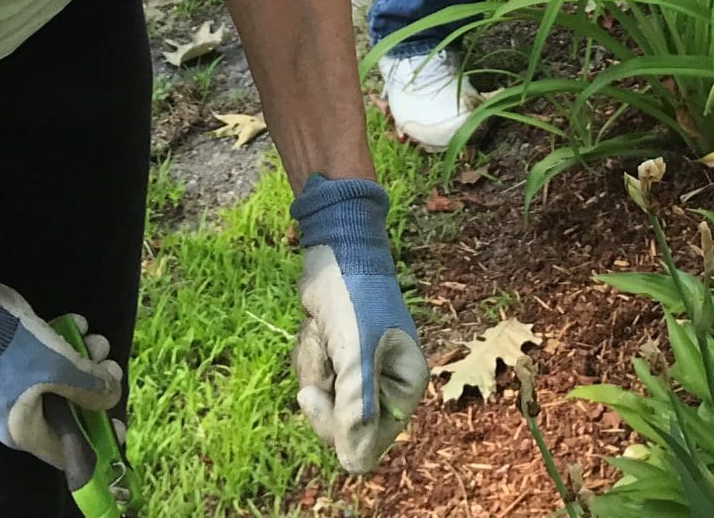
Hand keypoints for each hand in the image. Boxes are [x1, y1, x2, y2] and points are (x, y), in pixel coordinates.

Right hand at [0, 240, 121, 458]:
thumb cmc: (9, 348)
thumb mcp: (57, 367)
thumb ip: (88, 387)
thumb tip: (112, 397)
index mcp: (23, 430)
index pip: (65, 449)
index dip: (96, 439)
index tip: (118, 423)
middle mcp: (13, 415)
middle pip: (64, 409)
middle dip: (91, 386)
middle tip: (109, 364)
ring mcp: (7, 386)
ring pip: (55, 379)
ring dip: (80, 359)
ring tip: (94, 337)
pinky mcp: (4, 360)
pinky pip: (39, 359)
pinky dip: (60, 343)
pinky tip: (76, 322)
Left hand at [290, 176, 427, 471]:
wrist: (336, 250)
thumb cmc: (355, 296)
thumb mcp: (356, 352)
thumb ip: (357, 406)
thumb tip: (355, 463)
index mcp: (405, 389)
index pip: (368, 445)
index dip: (338, 429)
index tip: (315, 398)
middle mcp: (385, 386)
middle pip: (342, 429)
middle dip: (322, 391)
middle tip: (320, 362)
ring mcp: (359, 374)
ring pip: (323, 402)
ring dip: (313, 366)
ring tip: (324, 332)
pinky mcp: (337, 360)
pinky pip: (314, 378)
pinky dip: (308, 354)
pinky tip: (317, 327)